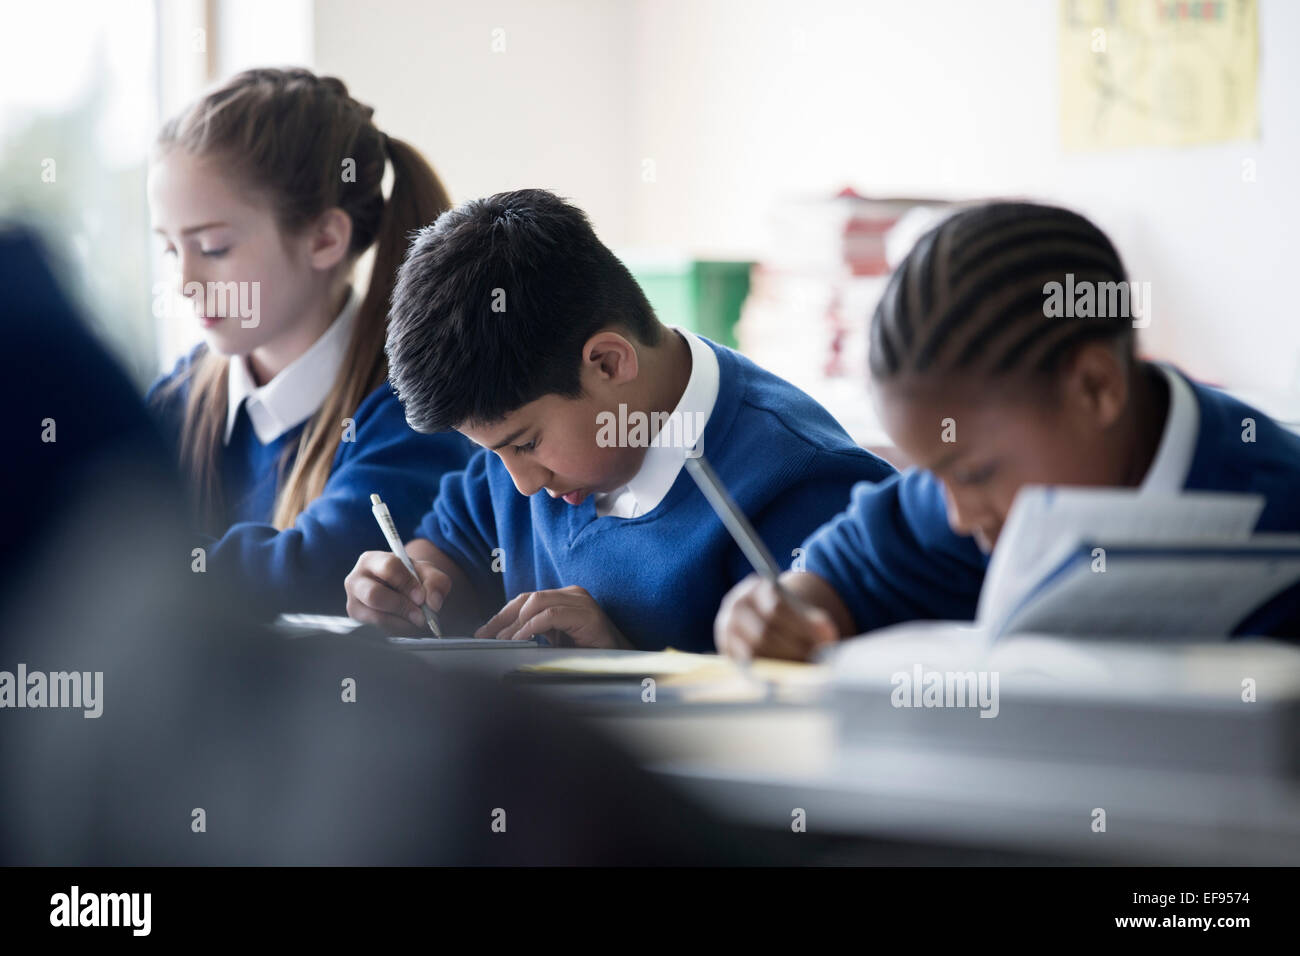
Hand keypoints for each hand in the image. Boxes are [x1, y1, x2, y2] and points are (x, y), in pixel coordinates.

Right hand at [344, 550, 451, 634]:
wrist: (401, 593)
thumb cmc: (410, 580)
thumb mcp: (427, 574)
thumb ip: (436, 582)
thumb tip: (433, 602)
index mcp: (372, 560)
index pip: (389, 567)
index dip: (407, 583)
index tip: (421, 597)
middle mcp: (356, 580)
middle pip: (374, 595)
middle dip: (402, 607)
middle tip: (421, 615)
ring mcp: (353, 603)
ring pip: (376, 617)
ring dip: (402, 623)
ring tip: (417, 621)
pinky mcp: (356, 622)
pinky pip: (377, 631)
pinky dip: (396, 631)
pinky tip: (405, 625)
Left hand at [475, 586, 631, 647]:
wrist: (623, 662)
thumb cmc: (591, 653)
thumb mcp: (557, 639)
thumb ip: (538, 631)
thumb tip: (505, 637)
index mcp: (564, 597)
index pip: (526, 599)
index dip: (502, 614)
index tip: (484, 631)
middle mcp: (572, 594)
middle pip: (526, 598)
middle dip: (502, 618)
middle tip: (485, 636)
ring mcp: (581, 601)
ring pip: (536, 603)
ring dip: (515, 624)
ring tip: (503, 641)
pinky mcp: (586, 615)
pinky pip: (550, 615)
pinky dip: (531, 627)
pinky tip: (521, 640)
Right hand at [715, 574, 838, 661]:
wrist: (762, 618)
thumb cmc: (788, 615)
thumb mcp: (802, 610)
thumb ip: (816, 620)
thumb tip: (826, 635)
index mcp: (756, 586)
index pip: (776, 608)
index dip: (801, 627)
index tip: (823, 641)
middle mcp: (736, 604)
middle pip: (764, 632)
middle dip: (794, 649)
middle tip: (816, 660)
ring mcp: (726, 627)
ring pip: (754, 650)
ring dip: (783, 662)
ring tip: (805, 668)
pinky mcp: (726, 649)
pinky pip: (746, 664)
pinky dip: (768, 670)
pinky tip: (787, 674)